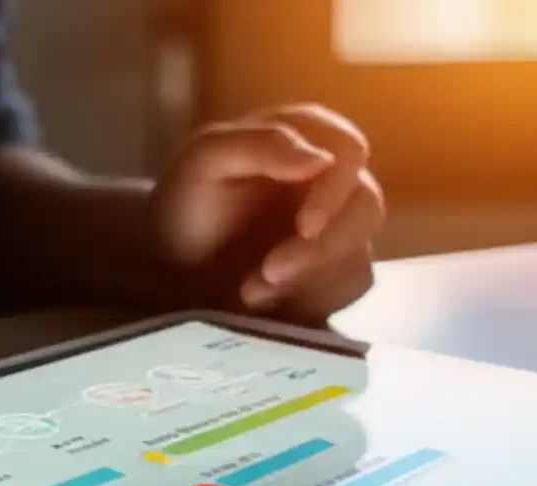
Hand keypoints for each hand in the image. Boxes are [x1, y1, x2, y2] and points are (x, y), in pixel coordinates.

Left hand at [149, 103, 383, 323]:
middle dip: (319, 250)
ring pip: (358, 253)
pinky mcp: (336, 268)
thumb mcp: (205, 161)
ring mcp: (339, 224)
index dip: (334, 192)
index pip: (349, 153)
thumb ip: (260, 144)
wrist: (171, 262)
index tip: (304, 227)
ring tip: (251, 290)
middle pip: (365, 208)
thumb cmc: (187, 201)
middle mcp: (332, 176)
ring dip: (307, 279)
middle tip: (269, 273)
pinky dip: (309, 299)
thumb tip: (321, 159)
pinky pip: (349, 285)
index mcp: (307, 133)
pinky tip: (267, 301)